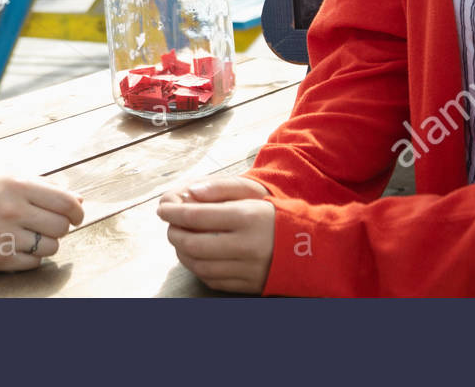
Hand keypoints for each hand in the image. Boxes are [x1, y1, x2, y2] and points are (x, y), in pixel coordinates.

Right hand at [0, 176, 83, 271]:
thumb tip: (79, 201)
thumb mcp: (11, 181)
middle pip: (61, 227)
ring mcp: (5, 236)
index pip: (66, 203)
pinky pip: (35, 263)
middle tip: (48, 225)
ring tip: (32, 236)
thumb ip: (46, 188)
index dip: (77, 212)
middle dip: (61, 228)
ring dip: (47, 243)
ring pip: (51, 247)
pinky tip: (19, 246)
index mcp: (19, 187)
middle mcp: (12, 210)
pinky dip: (33, 257)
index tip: (75, 216)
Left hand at [157, 177, 274, 293]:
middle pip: (195, 244)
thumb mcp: (253, 192)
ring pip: (201, 266)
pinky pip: (214, 281)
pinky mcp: (250, 286)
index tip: (163, 209)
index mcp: (247, 217)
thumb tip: (191, 192)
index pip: (198, 215)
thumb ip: (221, 188)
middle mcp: (247, 245)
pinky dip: (198, 269)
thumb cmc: (276, 214)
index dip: (174, 212)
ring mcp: (248, 269)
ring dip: (183, 254)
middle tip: (170, 227)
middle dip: (175, 234)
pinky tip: (196, 258)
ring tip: (180, 242)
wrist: (312, 246)